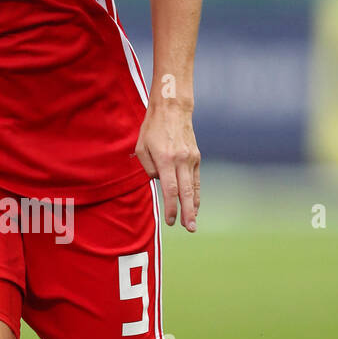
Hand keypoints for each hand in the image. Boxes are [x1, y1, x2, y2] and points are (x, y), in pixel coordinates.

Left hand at [135, 100, 200, 231]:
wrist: (173, 109)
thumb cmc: (152, 128)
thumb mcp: (141, 147)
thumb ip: (148, 168)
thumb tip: (159, 182)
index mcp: (165, 158)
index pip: (170, 189)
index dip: (171, 207)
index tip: (171, 221)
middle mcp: (181, 160)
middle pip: (186, 192)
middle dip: (188, 213)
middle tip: (190, 229)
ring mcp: (191, 158)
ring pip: (193, 187)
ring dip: (194, 207)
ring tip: (193, 223)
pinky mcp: (196, 156)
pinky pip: (196, 179)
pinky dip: (196, 194)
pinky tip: (195, 206)